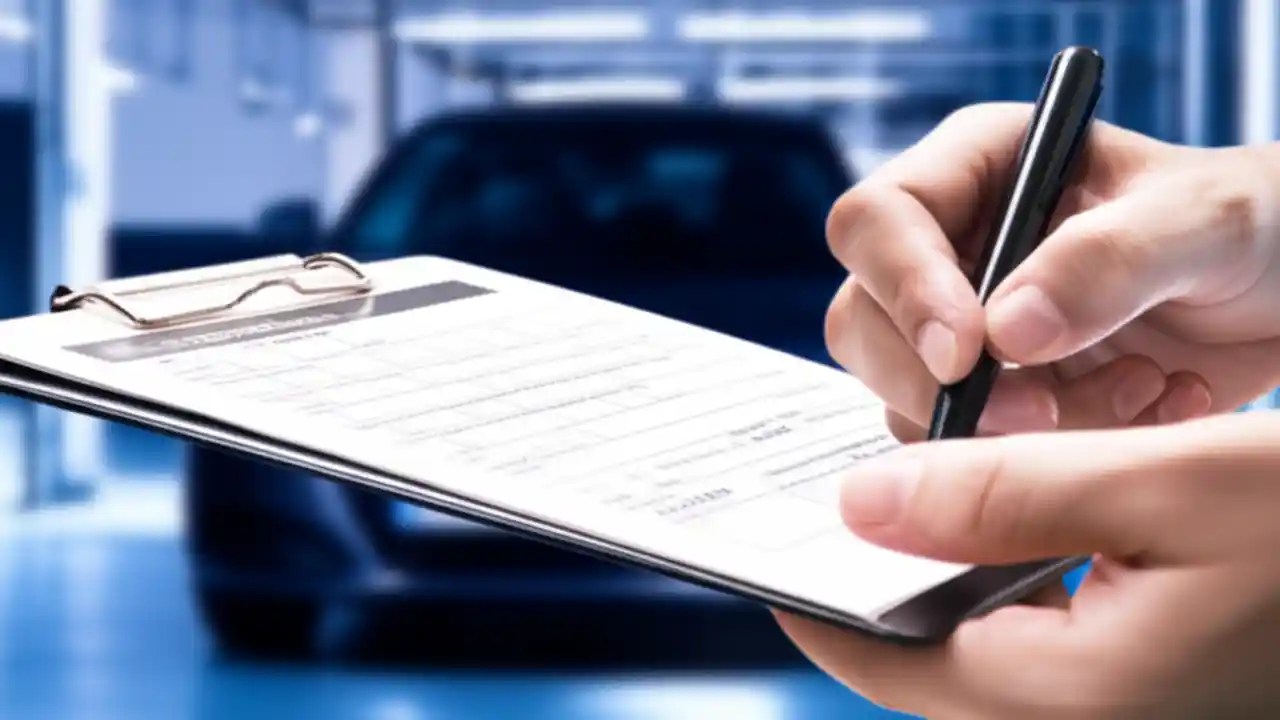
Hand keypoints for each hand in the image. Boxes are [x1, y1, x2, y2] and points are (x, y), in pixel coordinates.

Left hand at [777, 412, 1279, 718]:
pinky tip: (1003, 528)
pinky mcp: (1151, 694)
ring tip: (909, 501)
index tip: (773, 539)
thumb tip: (862, 507)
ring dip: (942, 583)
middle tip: (843, 497)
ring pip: (985, 655)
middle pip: (931, 665)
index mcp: (1075, 703)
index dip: (822, 601)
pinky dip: (1006, 591)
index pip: (890, 666)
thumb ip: (1005, 498)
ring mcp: (1122, 716)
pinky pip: (1041, 650)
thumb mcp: (1168, 485)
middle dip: (881, 584)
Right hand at [826, 103, 1279, 438]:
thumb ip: (1107, 260)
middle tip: (1039, 409)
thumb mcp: (1203, 222)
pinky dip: (1052, 452)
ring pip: (908, 399)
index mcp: (979, 170)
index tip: (965, 353)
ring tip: (1134, 390)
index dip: (903, 287)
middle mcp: (951, 248)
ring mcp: (964, 328)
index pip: (876, 220)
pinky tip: (1136, 408)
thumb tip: (1003, 333)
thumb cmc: (1251, 227)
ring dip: (1017, 423)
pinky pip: (969, 448)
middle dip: (944, 382)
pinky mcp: (992, 396)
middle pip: (864, 322)